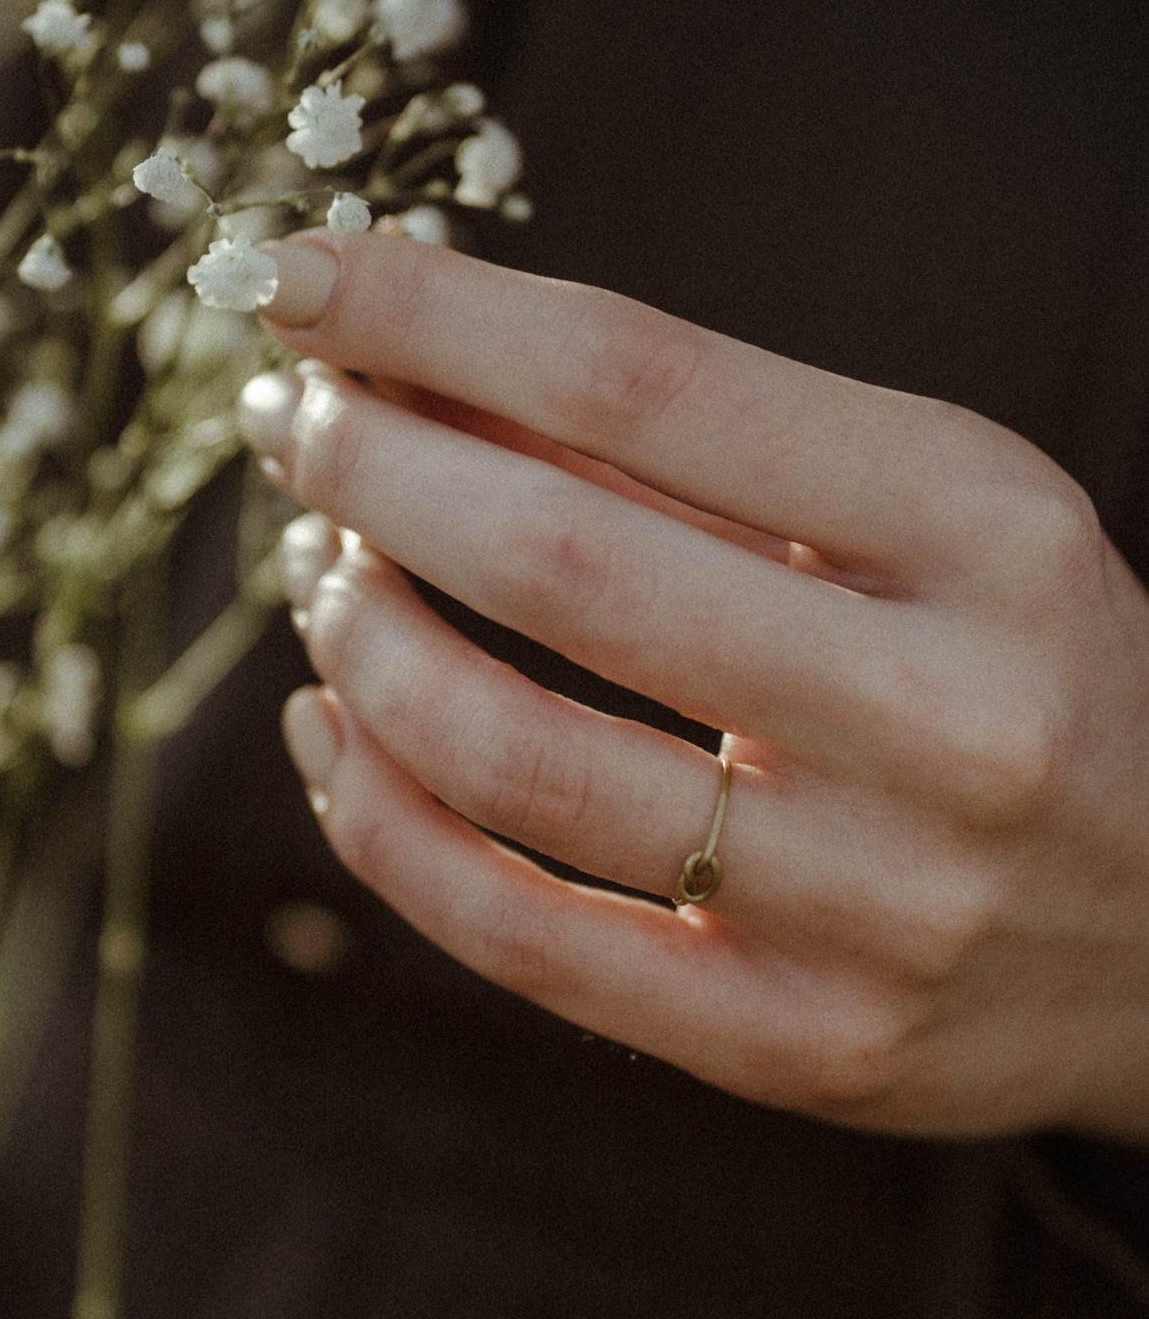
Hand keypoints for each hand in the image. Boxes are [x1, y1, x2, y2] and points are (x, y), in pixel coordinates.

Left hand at [239, 230, 1148, 1142]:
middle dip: (367, 467)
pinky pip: (517, 934)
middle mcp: (942, 714)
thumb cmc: (1027, 674)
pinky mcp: (796, 1045)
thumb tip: (423, 363)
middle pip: (557, 559)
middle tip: (291, 419)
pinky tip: (331, 735)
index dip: (435, 314)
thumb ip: (703, 446)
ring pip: (508, 758)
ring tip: (321, 573)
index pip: (640, 376)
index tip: (304, 273)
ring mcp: (871, 903)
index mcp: (983, 527)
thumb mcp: (929, 511)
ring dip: (359, 642)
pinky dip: (378, 823)